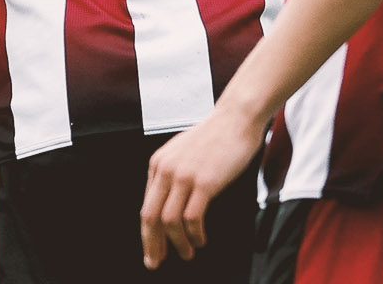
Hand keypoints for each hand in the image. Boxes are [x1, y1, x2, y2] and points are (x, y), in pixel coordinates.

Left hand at [140, 106, 265, 268]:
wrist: (235, 118)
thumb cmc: (214, 136)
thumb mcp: (182, 152)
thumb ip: (172, 174)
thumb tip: (168, 204)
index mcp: (158, 163)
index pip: (146, 206)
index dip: (147, 233)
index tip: (152, 250)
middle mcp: (165, 169)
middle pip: (151, 216)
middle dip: (152, 244)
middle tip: (156, 262)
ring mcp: (184, 175)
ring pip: (170, 221)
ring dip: (178, 243)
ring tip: (187, 253)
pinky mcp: (205, 182)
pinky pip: (192, 217)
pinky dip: (195, 234)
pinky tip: (200, 239)